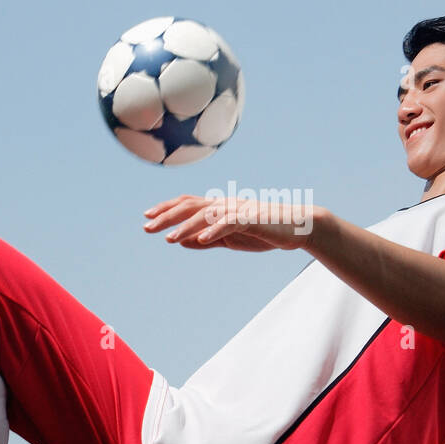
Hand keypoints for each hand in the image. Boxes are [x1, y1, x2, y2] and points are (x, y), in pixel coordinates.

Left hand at [143, 193, 320, 251]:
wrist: (297, 227)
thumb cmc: (264, 232)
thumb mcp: (231, 239)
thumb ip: (207, 239)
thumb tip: (181, 240)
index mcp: (220, 207)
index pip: (188, 203)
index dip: (166, 208)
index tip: (147, 217)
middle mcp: (226, 204)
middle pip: (191, 206)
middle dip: (167, 216)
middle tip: (147, 227)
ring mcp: (239, 210)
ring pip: (207, 215)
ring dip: (186, 226)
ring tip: (169, 239)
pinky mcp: (252, 219)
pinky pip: (230, 223)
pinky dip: (214, 230)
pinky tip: (201, 240)